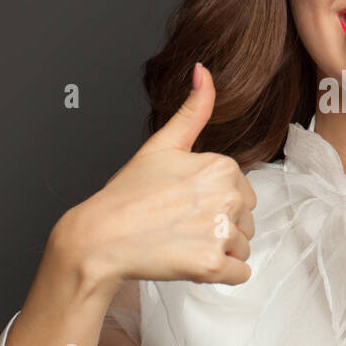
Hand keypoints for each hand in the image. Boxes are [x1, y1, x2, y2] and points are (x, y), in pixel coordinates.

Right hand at [66, 63, 256, 292]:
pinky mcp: (212, 265)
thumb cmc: (127, 195)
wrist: (99, 238)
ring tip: (182, 242)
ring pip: (243, 247)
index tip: (183, 203)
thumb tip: (204, 71)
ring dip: (219, 251)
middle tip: (180, 224)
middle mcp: (228, 197)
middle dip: (220, 227)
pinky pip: (240, 274)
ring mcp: (221, 232)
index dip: (213, 202)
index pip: (242, 192)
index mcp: (223, 167)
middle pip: (246, 220)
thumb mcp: (162, 145)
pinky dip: (220, 273)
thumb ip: (193, 110)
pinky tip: (191, 262)